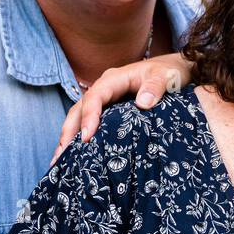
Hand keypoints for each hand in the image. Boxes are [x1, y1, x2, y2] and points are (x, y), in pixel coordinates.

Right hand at [53, 52, 191, 162]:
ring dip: (69, 138)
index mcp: (114, 79)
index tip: (87, 137)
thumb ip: (156, 87)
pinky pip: (91, 123)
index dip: (89, 116)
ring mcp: (105, 100)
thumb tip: (143, 104)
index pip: (95, 97)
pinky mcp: (109, 111)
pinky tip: (76, 156)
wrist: (173, 71)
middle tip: (60, 157)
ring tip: (59, 162)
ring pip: (80, 117)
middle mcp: (105, 89)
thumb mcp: (166, 77)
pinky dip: (81, 138)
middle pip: (79, 109)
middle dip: (68, 132)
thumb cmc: (169, 73)